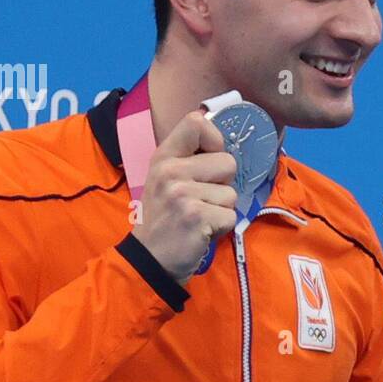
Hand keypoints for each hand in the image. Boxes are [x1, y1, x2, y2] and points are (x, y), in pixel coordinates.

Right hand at [131, 110, 238, 284]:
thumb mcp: (165, 179)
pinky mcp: (197, 217)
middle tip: (201, 200)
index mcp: (163, 157)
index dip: (215, 139)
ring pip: (232, 193)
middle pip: (228, 162)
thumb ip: (188, 158)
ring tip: (199, 217)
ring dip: (221, 209)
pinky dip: (222, 227)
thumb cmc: (164, 218)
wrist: (150, 259)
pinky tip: (201, 231)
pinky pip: (231, 216)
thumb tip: (221, 140)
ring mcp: (183, 194)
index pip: (196, 123)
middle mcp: (171, 171)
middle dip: (223, 184)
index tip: (210, 158)